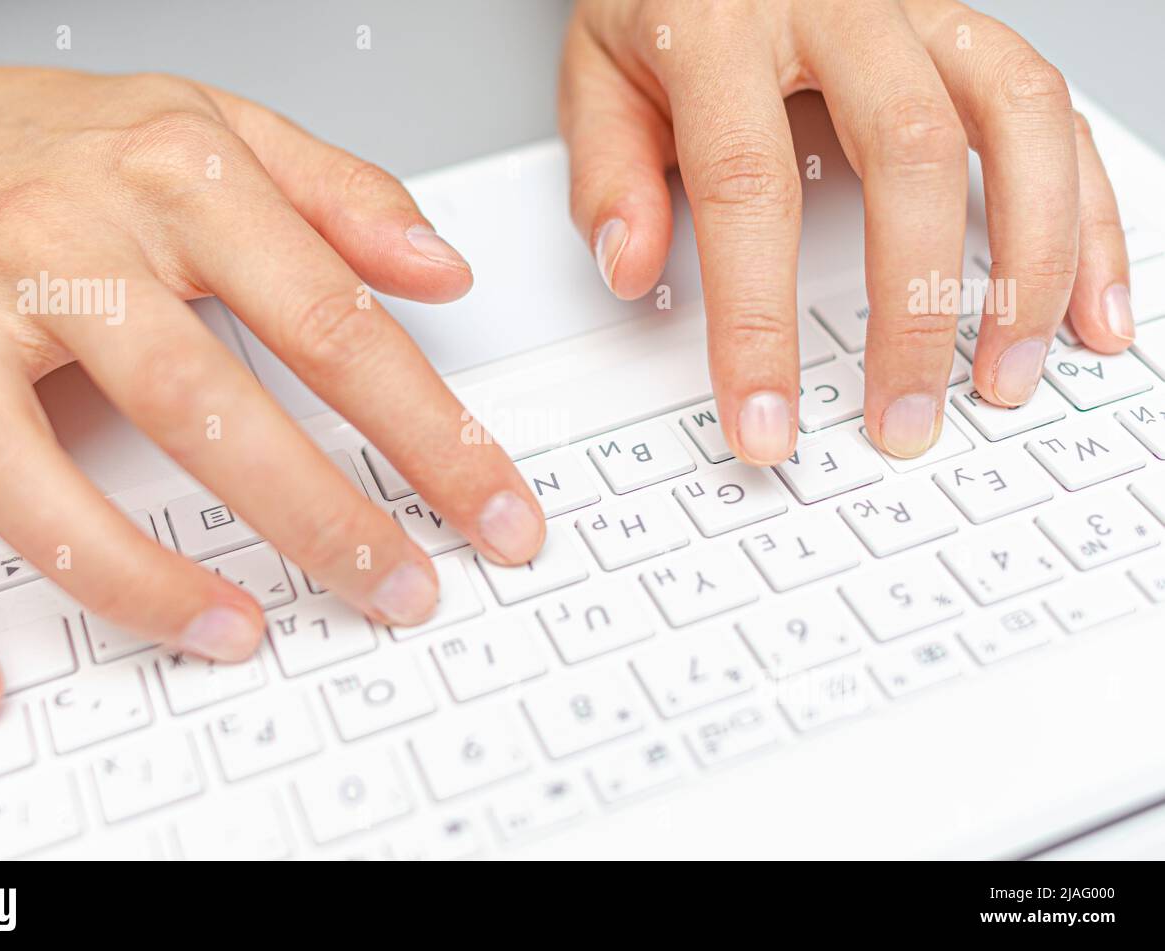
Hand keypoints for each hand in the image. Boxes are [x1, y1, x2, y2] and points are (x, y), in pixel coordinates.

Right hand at [0, 40, 544, 721]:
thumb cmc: (79, 139)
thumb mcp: (229, 128)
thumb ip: (346, 196)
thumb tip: (443, 269)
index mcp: (170, 179)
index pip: (328, 322)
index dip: (428, 431)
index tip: (492, 510)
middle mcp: (57, 246)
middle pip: (193, 401)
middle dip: (312, 516)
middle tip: (395, 588)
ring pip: (25, 472)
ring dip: (134, 576)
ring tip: (235, 633)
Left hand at [560, 0, 1130, 461]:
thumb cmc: (663, 3)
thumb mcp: (599, 75)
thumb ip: (609, 171)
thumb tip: (633, 269)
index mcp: (725, 26)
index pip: (746, 186)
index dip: (757, 321)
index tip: (765, 419)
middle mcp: (839, 7)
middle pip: (906, 153)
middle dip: (913, 310)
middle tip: (901, 418)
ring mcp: (921, 11)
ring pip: (1016, 120)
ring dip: (1029, 262)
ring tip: (1008, 372)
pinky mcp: (972, 29)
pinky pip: (1055, 110)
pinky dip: (1086, 212)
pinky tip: (1085, 299)